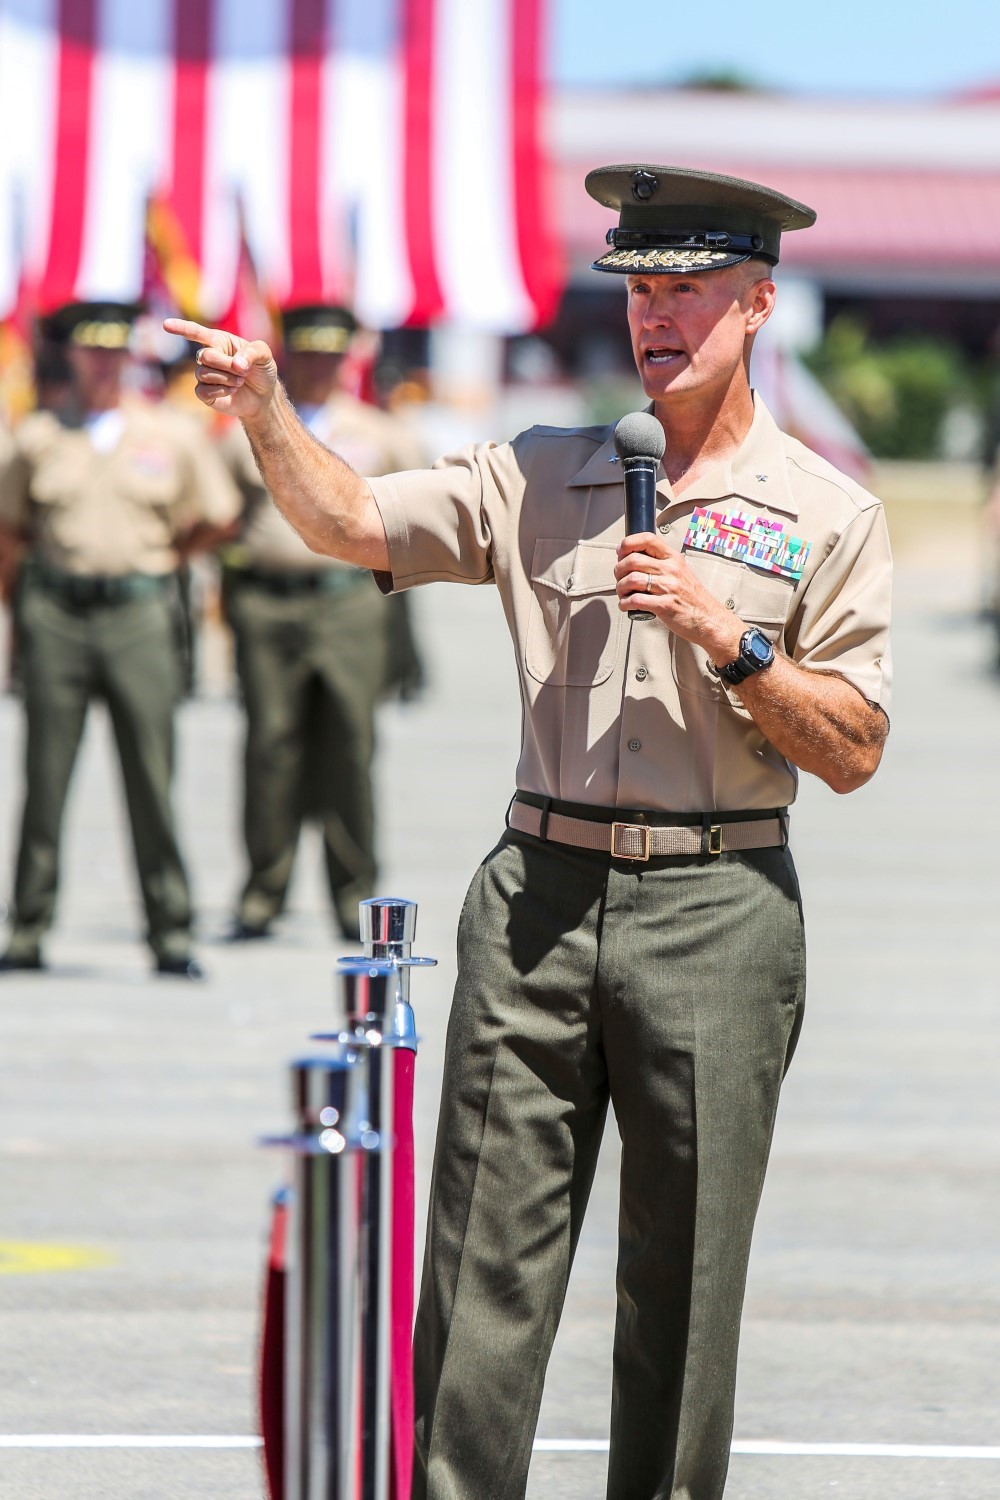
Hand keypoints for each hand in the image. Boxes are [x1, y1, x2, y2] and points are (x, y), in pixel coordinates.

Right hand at [162, 318, 277, 422]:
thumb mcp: (264, 355)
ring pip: (204, 374)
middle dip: (226, 365)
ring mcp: (204, 374)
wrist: (264, 396)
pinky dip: (221, 391)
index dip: (181, 328)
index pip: (195, 332)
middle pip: (205, 356)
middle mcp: (208, 356)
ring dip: (227, 379)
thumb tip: (236, 364)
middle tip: (242, 371)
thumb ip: (252, 353)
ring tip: (240, 381)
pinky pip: (203, 390)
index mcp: (219, 341)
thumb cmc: (262, 370)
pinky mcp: (204, 393)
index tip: (166, 325)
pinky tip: (231, 391)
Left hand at [614, 532, 743, 662]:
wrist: (709, 619)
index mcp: (674, 559)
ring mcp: (668, 587)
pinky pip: (635, 600)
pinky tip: (626, 606)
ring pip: (631, 580)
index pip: (647, 539)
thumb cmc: (692, 598)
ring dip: (620, 588)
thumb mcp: (681, 572)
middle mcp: (671, 570)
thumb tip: (634, 559)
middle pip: (632, 560)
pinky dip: (624, 603)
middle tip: (619, 579)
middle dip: (618, 570)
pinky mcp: (664, 605)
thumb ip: (662, 564)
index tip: (620, 553)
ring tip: (622, 594)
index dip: (628, 543)